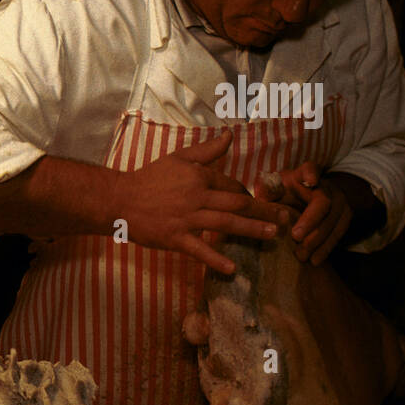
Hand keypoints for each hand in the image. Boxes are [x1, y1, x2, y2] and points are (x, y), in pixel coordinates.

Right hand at [112, 129, 289, 272]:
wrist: (118, 200)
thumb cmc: (148, 178)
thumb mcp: (177, 159)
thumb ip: (206, 150)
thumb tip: (230, 135)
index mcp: (199, 177)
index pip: (231, 184)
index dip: (247, 194)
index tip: (257, 204)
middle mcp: (197, 197)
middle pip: (237, 204)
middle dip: (264, 211)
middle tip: (285, 219)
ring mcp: (187, 219)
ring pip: (226, 224)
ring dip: (252, 231)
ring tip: (273, 236)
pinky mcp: (175, 238)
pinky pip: (199, 250)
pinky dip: (216, 260)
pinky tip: (232, 269)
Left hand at [254, 161, 351, 264]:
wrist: (306, 199)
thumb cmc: (282, 194)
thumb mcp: (272, 189)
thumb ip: (267, 192)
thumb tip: (261, 195)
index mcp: (304, 174)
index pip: (310, 169)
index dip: (312, 173)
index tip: (311, 180)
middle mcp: (326, 186)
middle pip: (323, 203)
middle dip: (311, 222)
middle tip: (296, 239)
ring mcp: (339, 201)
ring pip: (333, 221)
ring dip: (318, 240)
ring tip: (302, 256)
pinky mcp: (345, 217)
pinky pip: (339, 233)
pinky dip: (326, 248)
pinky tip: (315, 260)